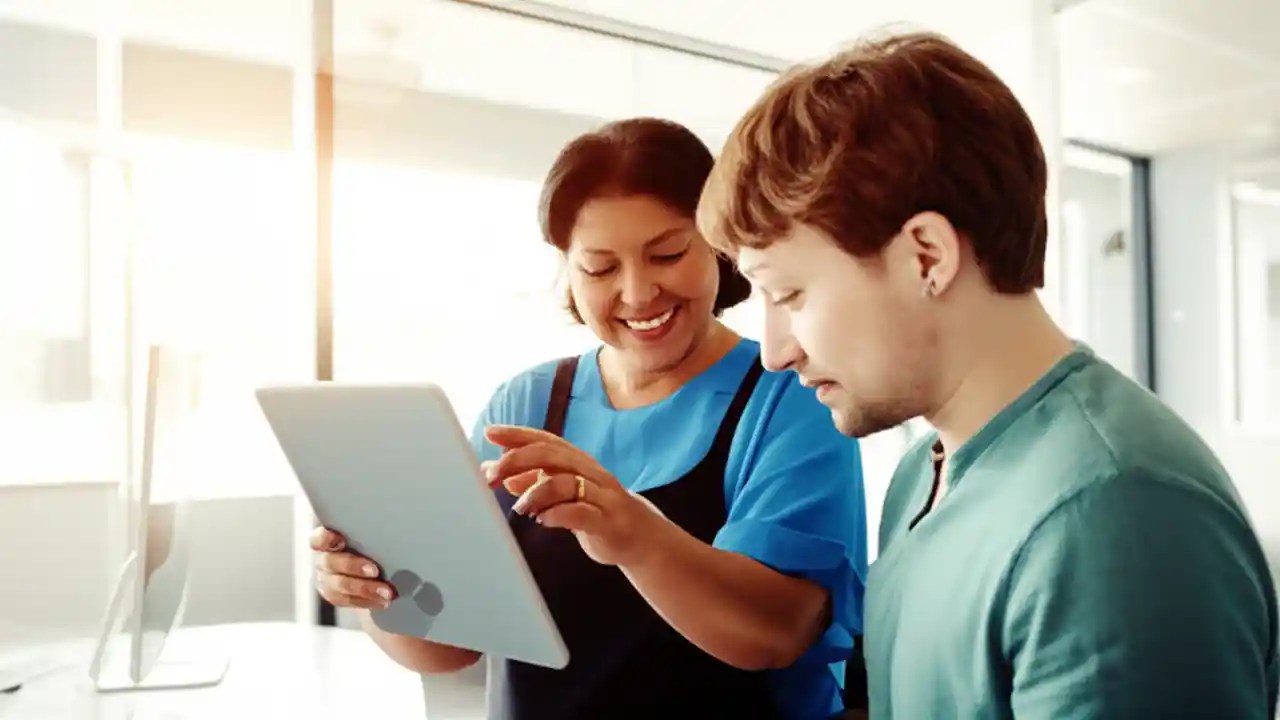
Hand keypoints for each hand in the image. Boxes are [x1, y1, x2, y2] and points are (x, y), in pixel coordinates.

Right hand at [310, 526, 396, 609]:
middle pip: (330, 563)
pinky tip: (382, 601)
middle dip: (352, 566)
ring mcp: (325, 579)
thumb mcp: (364, 533)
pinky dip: (366, 601)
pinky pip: (346, 601)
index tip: (341, 541)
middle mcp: (321, 559)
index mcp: (325, 538)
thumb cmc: (367, 540)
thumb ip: (367, 530)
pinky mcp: (334, 595)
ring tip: (386, 592)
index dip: (326, 539)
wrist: (366, 561)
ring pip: (338, 586)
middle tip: (374, 570)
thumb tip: (391, 526)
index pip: (318, 538)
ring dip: (364, 589)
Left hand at [483, 425, 668, 566]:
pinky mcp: (608, 521)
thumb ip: (529, 480)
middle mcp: (590, 472)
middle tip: (492, 476)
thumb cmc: (596, 509)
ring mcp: (601, 495)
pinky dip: (558, 514)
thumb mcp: (561, 492)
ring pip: (566, 482)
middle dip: (518, 460)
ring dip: (536, 492)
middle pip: (552, 455)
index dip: (518, 434)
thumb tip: (491, 468)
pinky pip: (582, 513)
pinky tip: (543, 520)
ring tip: (520, 507)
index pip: (545, 440)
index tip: (490, 432)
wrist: (643, 536)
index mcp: (577, 462)